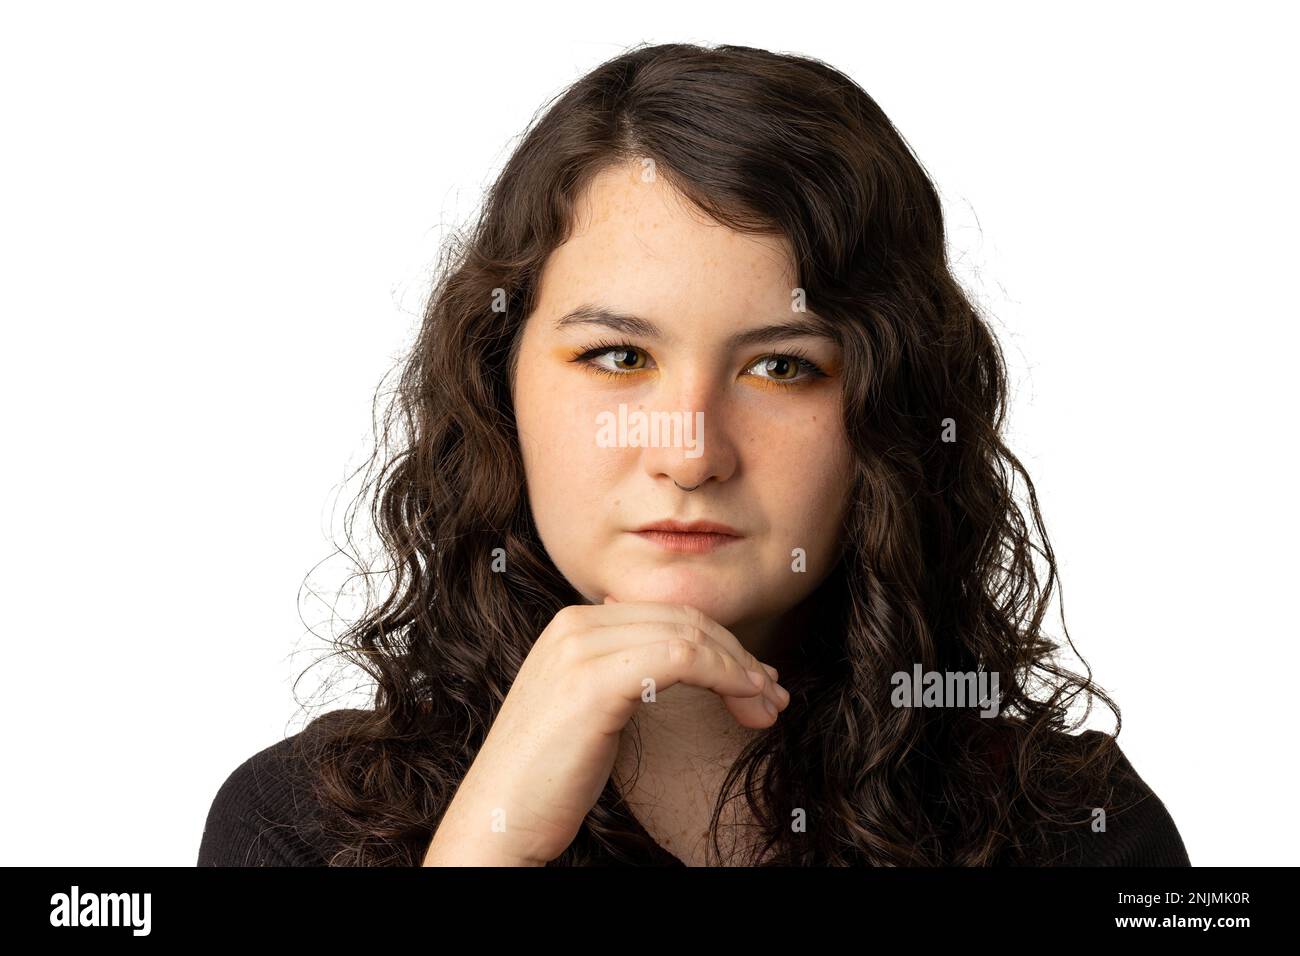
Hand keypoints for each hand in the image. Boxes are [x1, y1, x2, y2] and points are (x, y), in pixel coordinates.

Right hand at [422, 597, 787, 864]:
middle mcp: (575, 623)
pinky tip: (745, 702)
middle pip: (683, 619)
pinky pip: (682, 658)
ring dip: (741, 669)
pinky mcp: (594, 680)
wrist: (498, 818)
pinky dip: (726, 675)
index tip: (756, 680)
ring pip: (690, 634)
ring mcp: (581, 647)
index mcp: (573, 623)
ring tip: (767, 708)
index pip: (667, 614)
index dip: (722, 642)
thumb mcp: (591, 708)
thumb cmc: (547, 777)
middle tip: (772, 696)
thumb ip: (625, 672)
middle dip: (739, 655)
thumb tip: (686, 659)